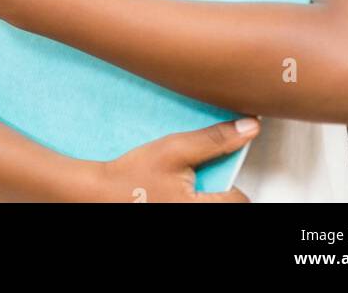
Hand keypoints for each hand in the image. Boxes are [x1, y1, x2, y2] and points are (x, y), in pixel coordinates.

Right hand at [87, 117, 259, 202]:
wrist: (98, 193)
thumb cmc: (132, 175)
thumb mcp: (175, 148)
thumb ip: (215, 139)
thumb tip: (249, 127)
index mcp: (202, 209)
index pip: (239, 199)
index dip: (229, 178)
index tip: (214, 166)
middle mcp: (196, 218)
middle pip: (226, 205)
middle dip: (217, 190)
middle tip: (196, 177)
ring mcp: (183, 219)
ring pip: (210, 207)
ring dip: (203, 196)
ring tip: (183, 185)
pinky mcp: (175, 216)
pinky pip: (192, 207)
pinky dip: (188, 201)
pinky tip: (173, 193)